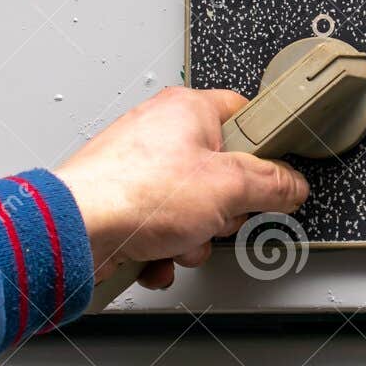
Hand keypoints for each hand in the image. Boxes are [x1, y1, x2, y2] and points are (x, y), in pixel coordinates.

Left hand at [55, 87, 308, 286]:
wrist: (74, 231)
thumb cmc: (133, 194)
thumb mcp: (229, 187)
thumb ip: (272, 184)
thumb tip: (292, 185)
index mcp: (188, 110)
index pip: (245, 117)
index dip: (265, 150)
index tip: (274, 177)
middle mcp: (160, 133)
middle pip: (223, 175)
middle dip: (223, 212)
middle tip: (215, 217)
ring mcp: (140, 171)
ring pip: (194, 210)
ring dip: (194, 239)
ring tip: (178, 240)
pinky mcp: (123, 205)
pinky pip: (164, 231)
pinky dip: (165, 251)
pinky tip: (156, 255)